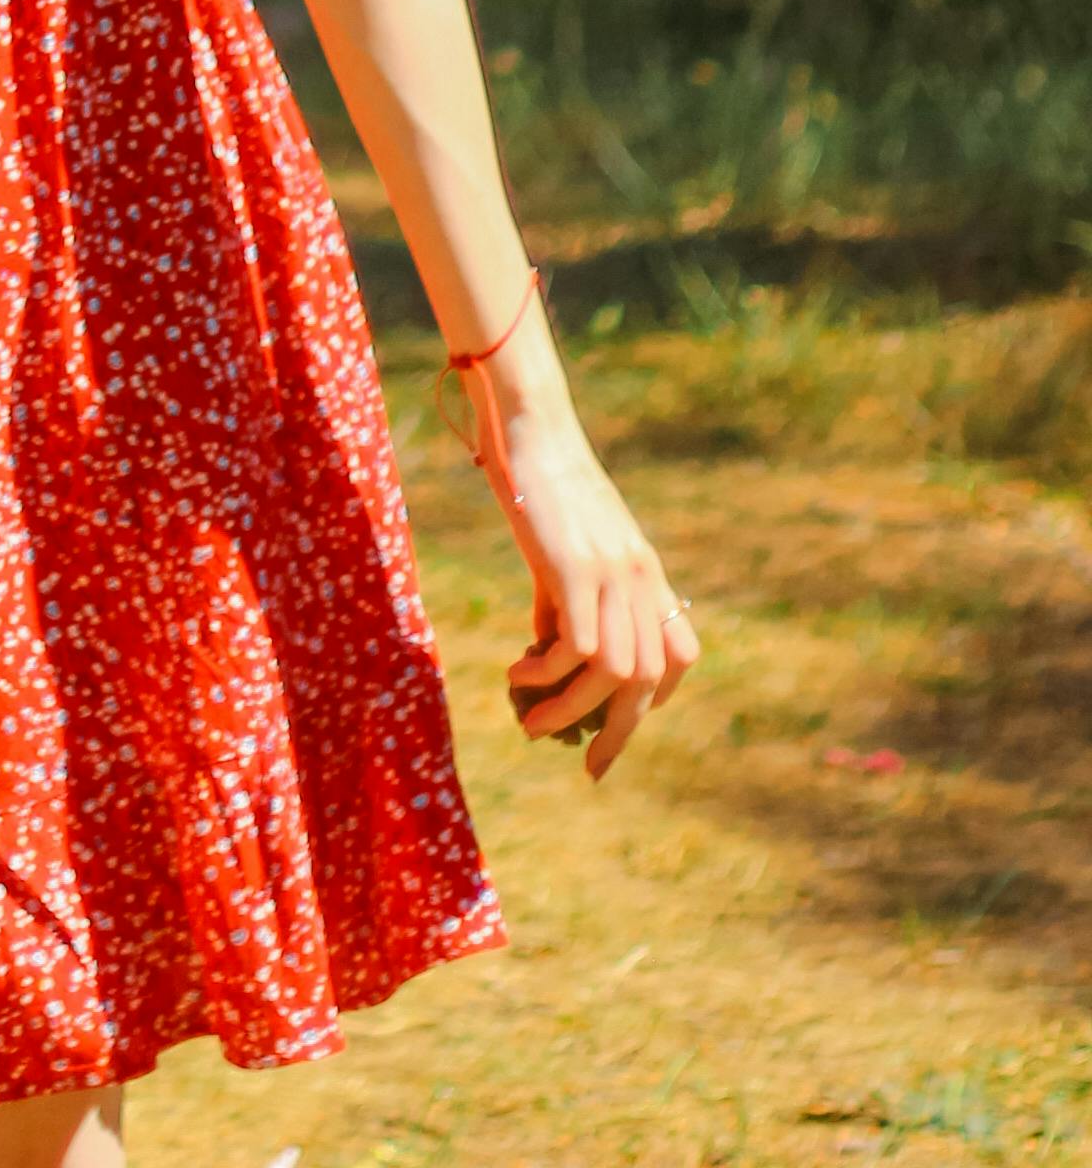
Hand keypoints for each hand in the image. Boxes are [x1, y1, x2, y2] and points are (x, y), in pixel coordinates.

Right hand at [477, 381, 700, 779]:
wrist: (532, 426)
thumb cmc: (541, 479)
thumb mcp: (566, 546)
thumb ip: (568, 598)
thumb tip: (552, 653)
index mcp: (646, 571)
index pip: (678, 654)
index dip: (655, 697)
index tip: (616, 723)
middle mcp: (641, 579)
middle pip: (649, 680)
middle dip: (621, 734)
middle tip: (592, 768)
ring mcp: (614, 575)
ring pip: (614, 675)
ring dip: (572, 711)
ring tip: (533, 723)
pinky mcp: (576, 569)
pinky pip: (575, 648)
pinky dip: (545, 674)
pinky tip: (516, 673)